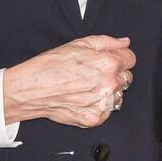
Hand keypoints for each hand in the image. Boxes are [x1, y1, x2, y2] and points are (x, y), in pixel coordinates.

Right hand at [3, 35, 134, 127]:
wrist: (31, 89)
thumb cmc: (51, 66)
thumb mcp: (79, 44)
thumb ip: (107, 42)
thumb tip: (124, 43)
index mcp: (107, 63)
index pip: (130, 59)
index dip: (120, 57)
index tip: (111, 59)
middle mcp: (108, 84)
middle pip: (127, 78)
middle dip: (115, 74)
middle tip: (94, 73)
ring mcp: (102, 103)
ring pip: (119, 95)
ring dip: (108, 91)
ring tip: (87, 86)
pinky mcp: (95, 118)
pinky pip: (107, 111)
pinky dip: (99, 105)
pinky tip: (83, 97)